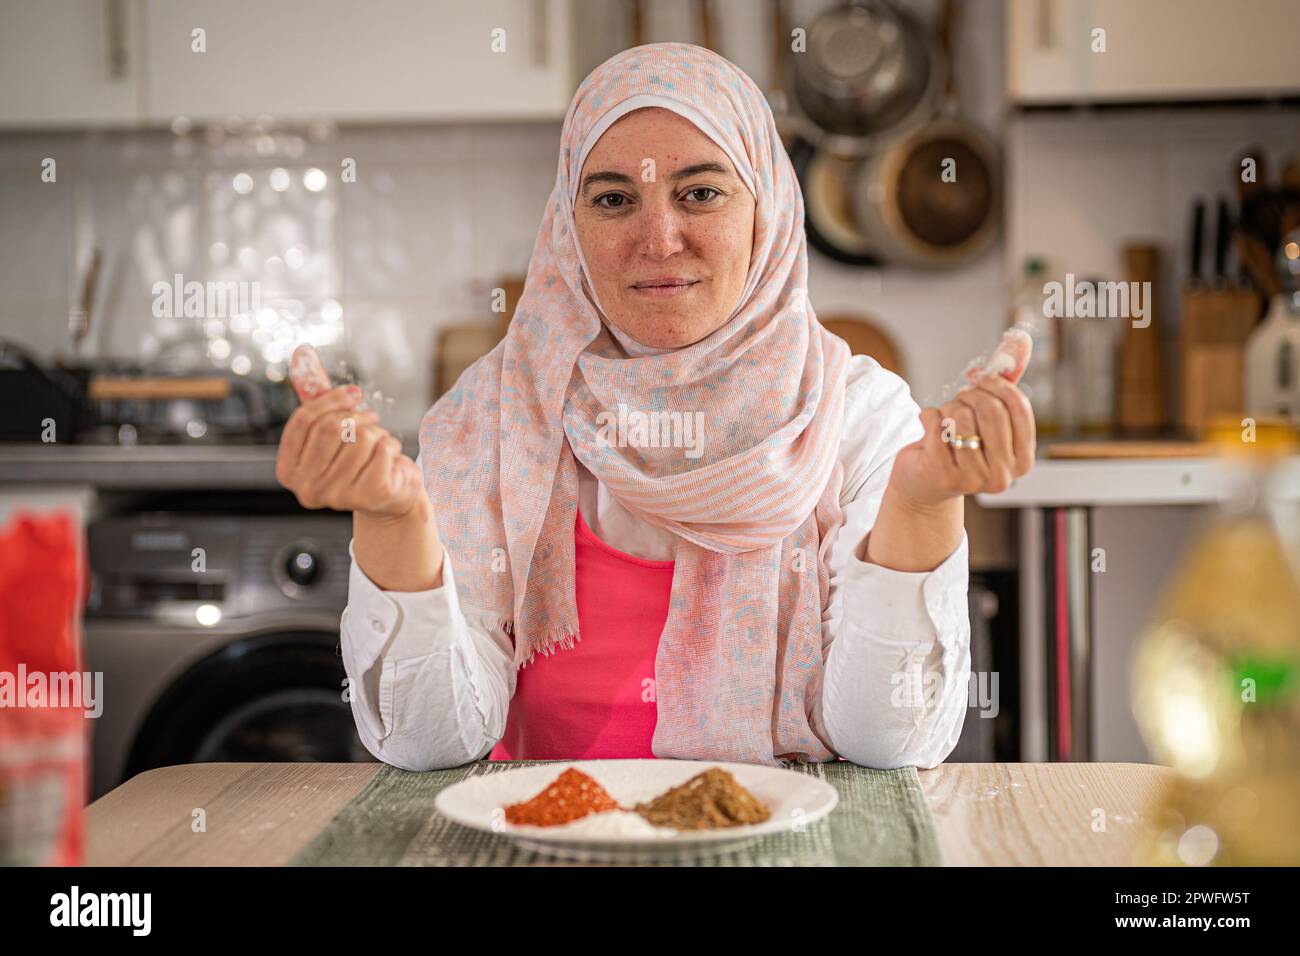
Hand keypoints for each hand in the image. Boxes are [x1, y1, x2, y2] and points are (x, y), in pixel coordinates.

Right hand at [275, 348, 426, 521]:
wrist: (391, 495)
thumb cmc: (358, 457)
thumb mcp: (332, 424)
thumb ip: (314, 392)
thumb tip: (301, 350)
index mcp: (288, 471)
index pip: (304, 420)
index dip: (331, 400)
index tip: (354, 393)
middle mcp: (307, 489)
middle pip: (331, 428)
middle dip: (357, 417)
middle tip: (371, 420)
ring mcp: (337, 497)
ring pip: (360, 438)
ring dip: (377, 433)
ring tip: (379, 444)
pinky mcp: (369, 496)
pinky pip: (383, 450)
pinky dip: (392, 446)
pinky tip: (390, 459)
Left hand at [887, 332, 1036, 511]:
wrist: (924, 483)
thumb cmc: (959, 443)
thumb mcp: (987, 412)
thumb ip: (1006, 377)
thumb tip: (1020, 337)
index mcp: (1023, 459)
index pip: (1018, 406)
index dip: (995, 383)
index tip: (976, 376)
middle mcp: (1003, 475)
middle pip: (990, 409)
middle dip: (969, 395)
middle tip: (957, 400)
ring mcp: (973, 478)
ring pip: (961, 416)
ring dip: (947, 408)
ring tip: (944, 421)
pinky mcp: (942, 475)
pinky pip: (935, 425)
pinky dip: (928, 417)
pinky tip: (927, 430)